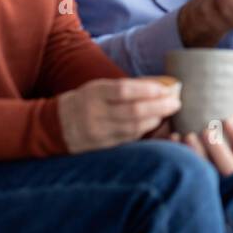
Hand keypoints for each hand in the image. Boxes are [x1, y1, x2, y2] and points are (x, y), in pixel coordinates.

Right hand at [58, 77, 180, 152]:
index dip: (148, 89)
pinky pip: (128, 138)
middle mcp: (95, 113)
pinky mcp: (102, 146)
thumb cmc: (86, 100)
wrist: (56, 125)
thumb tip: (158, 86)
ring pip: (134, 127)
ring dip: (155, 119)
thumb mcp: (99, 87)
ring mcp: (98, 132)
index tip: (166, 89)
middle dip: (160, 106)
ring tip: (168, 113)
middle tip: (176, 103)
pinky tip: (154, 123)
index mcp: (95, 93)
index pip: (125, 90)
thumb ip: (125, 88)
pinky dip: (144, 130)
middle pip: (134, 111)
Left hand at [156, 100, 232, 175]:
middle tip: (207, 131)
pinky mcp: (185, 167)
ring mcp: (203, 167)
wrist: (178, 117)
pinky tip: (174, 136)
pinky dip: (178, 150)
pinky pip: (184, 166)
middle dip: (219, 149)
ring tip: (188, 135)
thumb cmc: (207, 111)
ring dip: (198, 152)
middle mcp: (221, 160)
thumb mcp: (223, 105)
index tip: (228, 119)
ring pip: (206, 169)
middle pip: (229, 166)